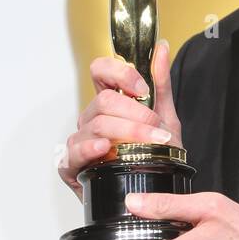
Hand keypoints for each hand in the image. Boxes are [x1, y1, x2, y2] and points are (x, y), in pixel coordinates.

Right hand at [59, 42, 181, 200]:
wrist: (154, 191)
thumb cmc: (154, 156)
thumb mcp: (165, 118)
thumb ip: (161, 84)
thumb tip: (163, 48)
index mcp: (110, 103)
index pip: (100, 71)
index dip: (119, 74)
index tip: (142, 88)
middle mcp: (92, 119)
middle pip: (104, 102)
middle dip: (135, 113)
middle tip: (156, 128)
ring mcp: (81, 141)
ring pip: (96, 125)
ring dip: (127, 132)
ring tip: (149, 142)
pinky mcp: (72, 165)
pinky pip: (75, 152)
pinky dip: (90, 148)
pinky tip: (104, 148)